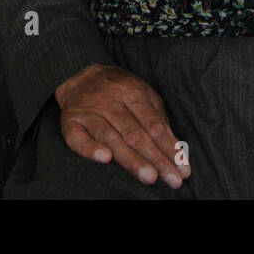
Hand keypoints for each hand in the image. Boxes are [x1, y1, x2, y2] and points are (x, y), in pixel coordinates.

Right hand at [54, 63, 189, 188]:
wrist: (78, 74)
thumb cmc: (118, 89)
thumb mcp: (142, 93)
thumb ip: (158, 117)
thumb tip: (175, 147)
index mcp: (130, 91)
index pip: (153, 124)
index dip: (169, 146)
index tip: (183, 167)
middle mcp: (108, 100)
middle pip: (135, 134)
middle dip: (156, 158)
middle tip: (172, 179)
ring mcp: (88, 111)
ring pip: (110, 137)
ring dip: (131, 159)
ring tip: (149, 177)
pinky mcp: (70, 122)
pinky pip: (78, 138)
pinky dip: (90, 149)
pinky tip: (105, 159)